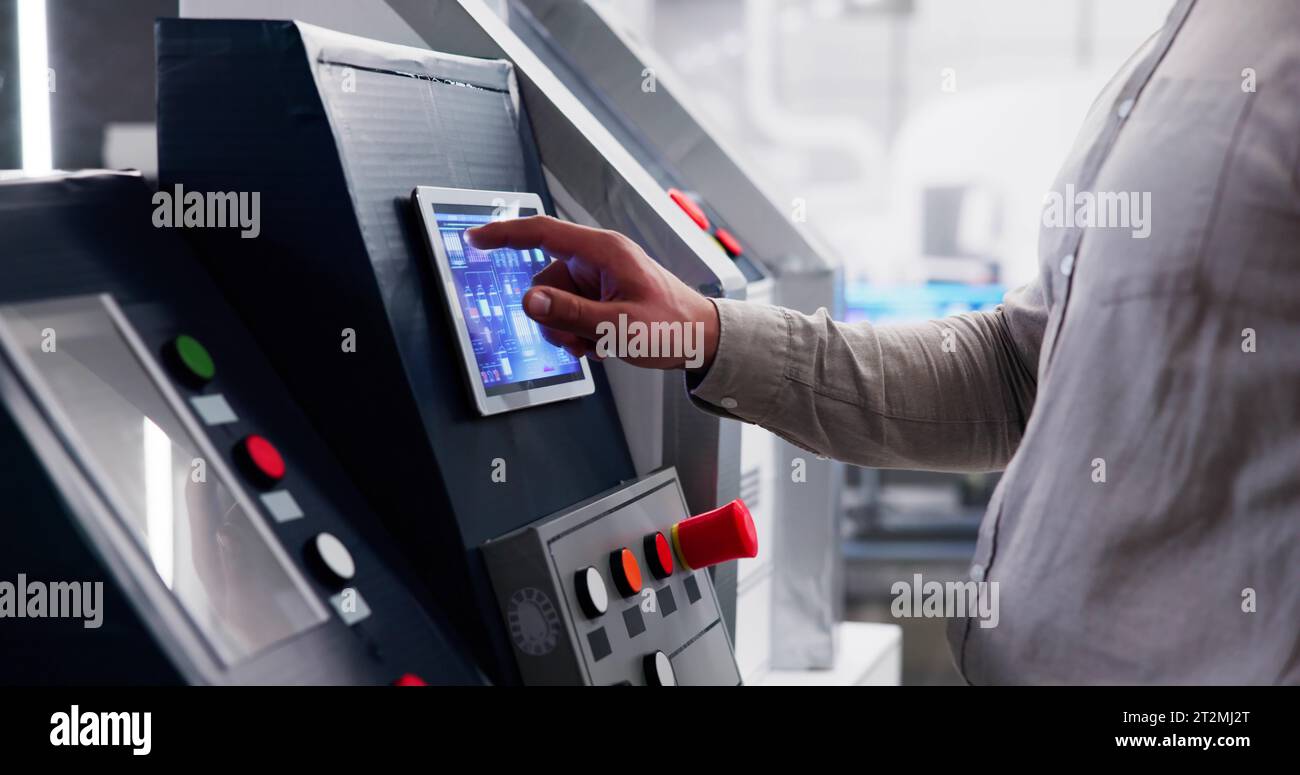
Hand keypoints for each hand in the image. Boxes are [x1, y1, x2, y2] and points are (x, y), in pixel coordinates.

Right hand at [466, 216, 718, 370]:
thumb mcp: (616, 326)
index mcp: (603, 251)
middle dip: (552, 315)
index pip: (542, 232)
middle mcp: (599, 259)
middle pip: (545, 280)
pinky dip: (579, 331)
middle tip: (575, 341)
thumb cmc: (672, 327)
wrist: (703, 339)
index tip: (474, 238)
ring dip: (567, 328)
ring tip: (597, 345)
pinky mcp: (603, 293)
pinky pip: (572, 310)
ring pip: (556, 300)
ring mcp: (600, 277)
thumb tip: (528, 301)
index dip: (504, 234)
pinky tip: (602, 343)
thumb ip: (569, 314)